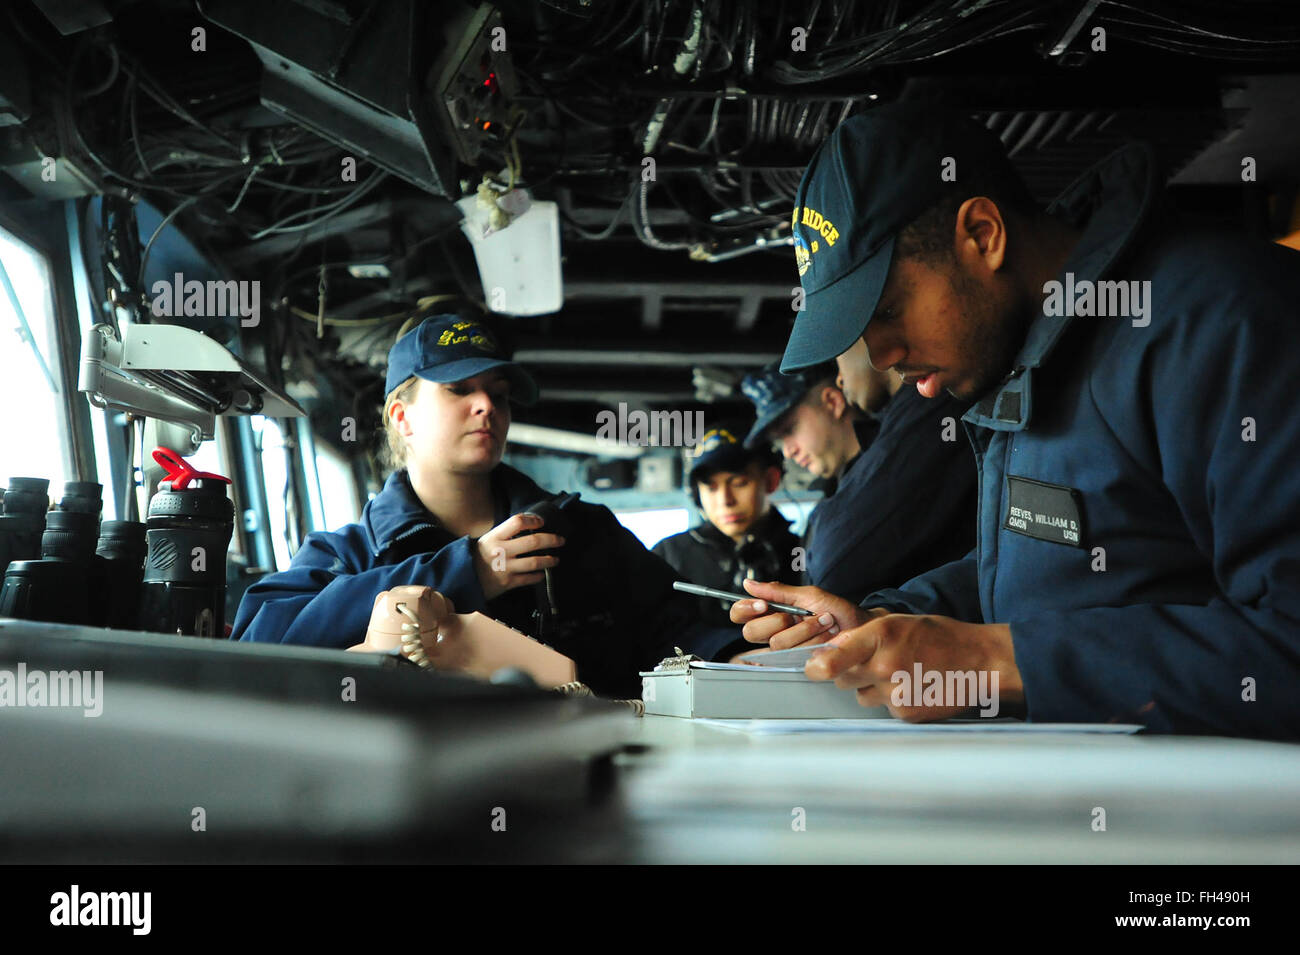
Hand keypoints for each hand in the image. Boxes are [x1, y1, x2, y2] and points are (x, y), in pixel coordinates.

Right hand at [472, 512, 565, 600]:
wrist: (463, 578)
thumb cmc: (478, 557)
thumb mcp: (488, 539)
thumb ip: (506, 533)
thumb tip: (530, 525)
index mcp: (495, 536)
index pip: (518, 522)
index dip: (533, 520)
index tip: (541, 522)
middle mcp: (500, 551)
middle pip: (533, 542)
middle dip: (551, 540)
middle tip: (560, 540)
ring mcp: (505, 568)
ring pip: (534, 562)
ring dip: (549, 560)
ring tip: (556, 559)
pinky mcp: (507, 583)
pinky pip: (528, 579)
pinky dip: (538, 576)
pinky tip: (542, 574)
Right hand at [729, 579, 884, 649]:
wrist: (862, 628)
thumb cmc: (838, 611)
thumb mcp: (809, 595)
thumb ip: (778, 591)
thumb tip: (749, 584)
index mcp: (772, 612)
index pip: (741, 613)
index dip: (745, 609)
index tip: (763, 604)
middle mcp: (774, 631)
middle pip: (751, 632)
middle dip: (777, 620)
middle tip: (797, 614)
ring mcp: (786, 650)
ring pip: (776, 643)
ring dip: (804, 629)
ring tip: (822, 622)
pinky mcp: (799, 663)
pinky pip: (793, 655)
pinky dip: (812, 642)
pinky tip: (823, 637)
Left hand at [805, 614, 1023, 719]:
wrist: (980, 662)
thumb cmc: (940, 637)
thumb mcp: (898, 622)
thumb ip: (862, 636)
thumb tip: (830, 650)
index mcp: (880, 636)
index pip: (831, 662)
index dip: (815, 667)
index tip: (813, 668)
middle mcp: (884, 666)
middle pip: (841, 679)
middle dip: (849, 672)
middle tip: (874, 664)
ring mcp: (895, 693)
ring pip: (861, 696)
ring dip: (871, 688)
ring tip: (900, 675)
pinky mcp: (906, 713)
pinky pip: (883, 709)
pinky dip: (892, 700)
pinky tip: (914, 687)